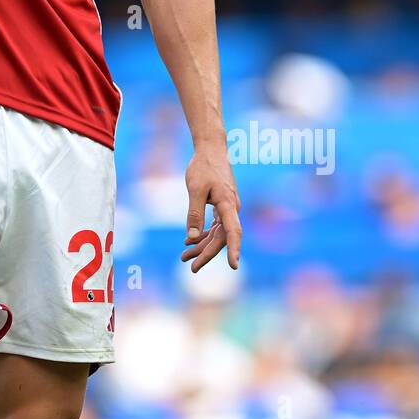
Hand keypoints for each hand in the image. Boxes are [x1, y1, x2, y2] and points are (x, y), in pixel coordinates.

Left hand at [181, 144, 241, 271]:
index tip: (234, 266)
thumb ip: (194, 213)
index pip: (233, 232)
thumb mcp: (195, 189)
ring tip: (184, 257)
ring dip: (202, 246)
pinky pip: (214, 226)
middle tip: (191, 268)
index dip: (234, 250)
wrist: (211, 150)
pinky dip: (203, 235)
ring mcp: (227, 209)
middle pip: (221, 238)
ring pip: (217, 234)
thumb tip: (192, 238)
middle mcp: (231, 209)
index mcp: (228, 205)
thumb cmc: (203, 167)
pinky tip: (189, 241)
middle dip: (207, 254)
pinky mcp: (221, 206)